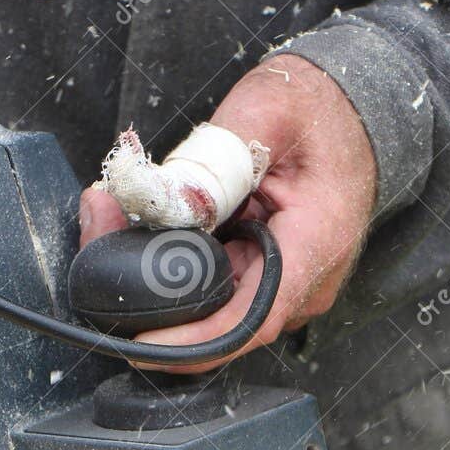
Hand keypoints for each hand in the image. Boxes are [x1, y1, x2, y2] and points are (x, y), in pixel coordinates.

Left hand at [79, 54, 375, 371]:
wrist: (351, 108)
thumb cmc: (317, 108)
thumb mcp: (264, 113)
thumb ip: (213, 160)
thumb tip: (162, 204)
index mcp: (316, 244)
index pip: (250, 320)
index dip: (192, 342)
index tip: (140, 341)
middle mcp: (303, 280)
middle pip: (219, 321)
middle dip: (152, 299)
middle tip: (98, 236)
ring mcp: (282, 282)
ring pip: (208, 305)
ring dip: (153, 275)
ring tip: (108, 216)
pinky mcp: (260, 272)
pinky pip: (210, 285)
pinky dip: (168, 261)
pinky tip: (133, 223)